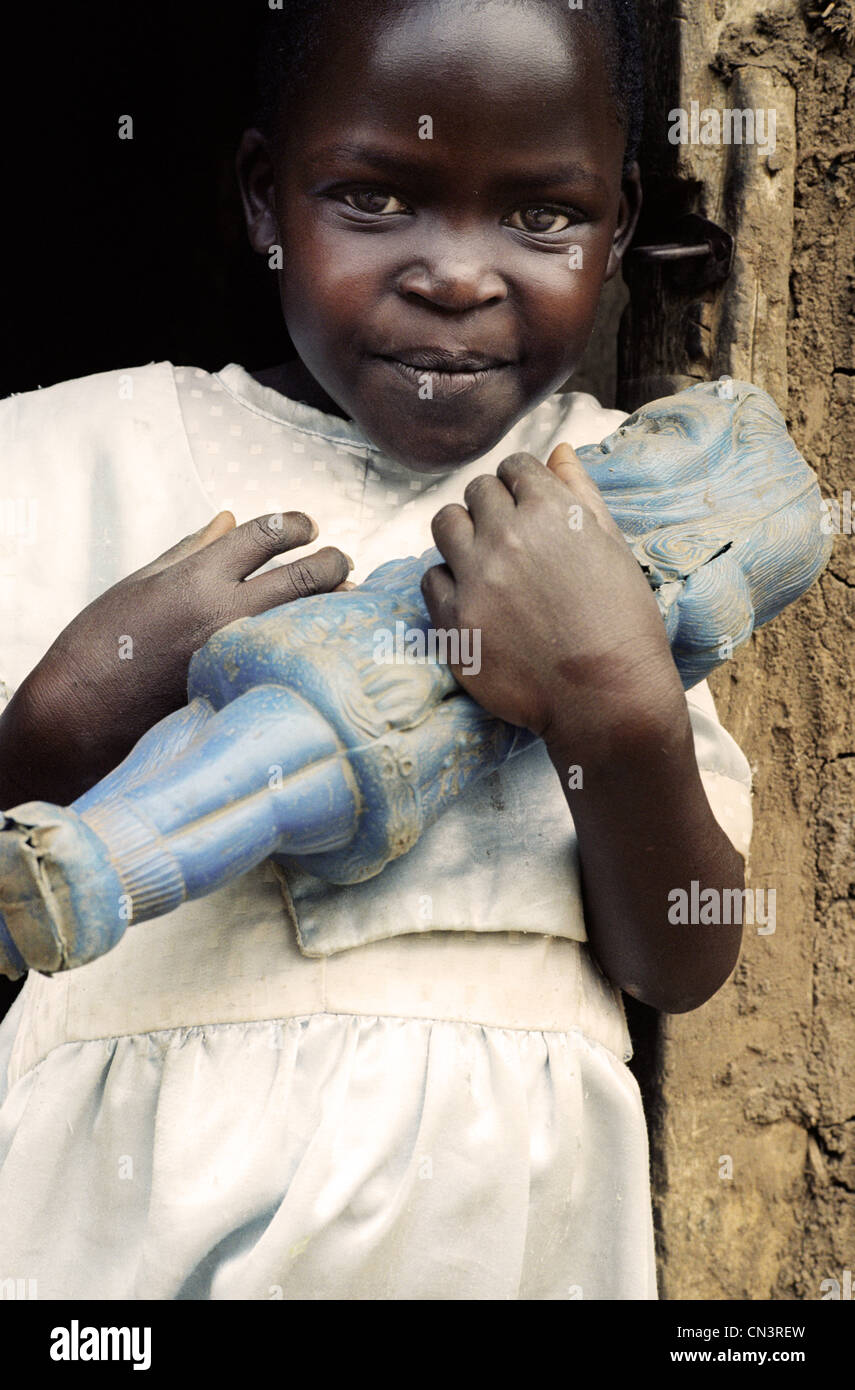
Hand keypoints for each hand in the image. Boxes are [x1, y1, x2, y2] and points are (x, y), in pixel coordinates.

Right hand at [0, 511, 351, 804]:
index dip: (296, 524)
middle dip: (333, 563)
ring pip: (310, 622)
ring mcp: (239, 657)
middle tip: (341, 561)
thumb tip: (230, 519)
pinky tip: (323, 644)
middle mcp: (225, 613)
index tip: (309, 528)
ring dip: (334, 606)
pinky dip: (312, 647)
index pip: (267, 534)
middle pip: (305, 577)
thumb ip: (192, 550)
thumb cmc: (100, 644)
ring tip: (345, 598)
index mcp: (197, 577)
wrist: (79, 715)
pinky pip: (293, 661)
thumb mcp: (141, 584)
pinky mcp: (243, 691)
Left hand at [421, 444, 683, 747]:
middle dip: (492, 507)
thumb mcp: (613, 548)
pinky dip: (448, 583)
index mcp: (551, 511)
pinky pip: (430, 579)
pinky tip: (475, 599)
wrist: (607, 699)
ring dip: (463, 534)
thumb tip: (558, 450)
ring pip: (445, 524)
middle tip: (511, 540)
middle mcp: (507, 536)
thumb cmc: (622, 623)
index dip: (521, 485)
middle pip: (477, 492)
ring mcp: (475, 578)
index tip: (527, 507)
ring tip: (485, 561)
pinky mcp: (453, 620)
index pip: (514, 467)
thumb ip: (580, 492)